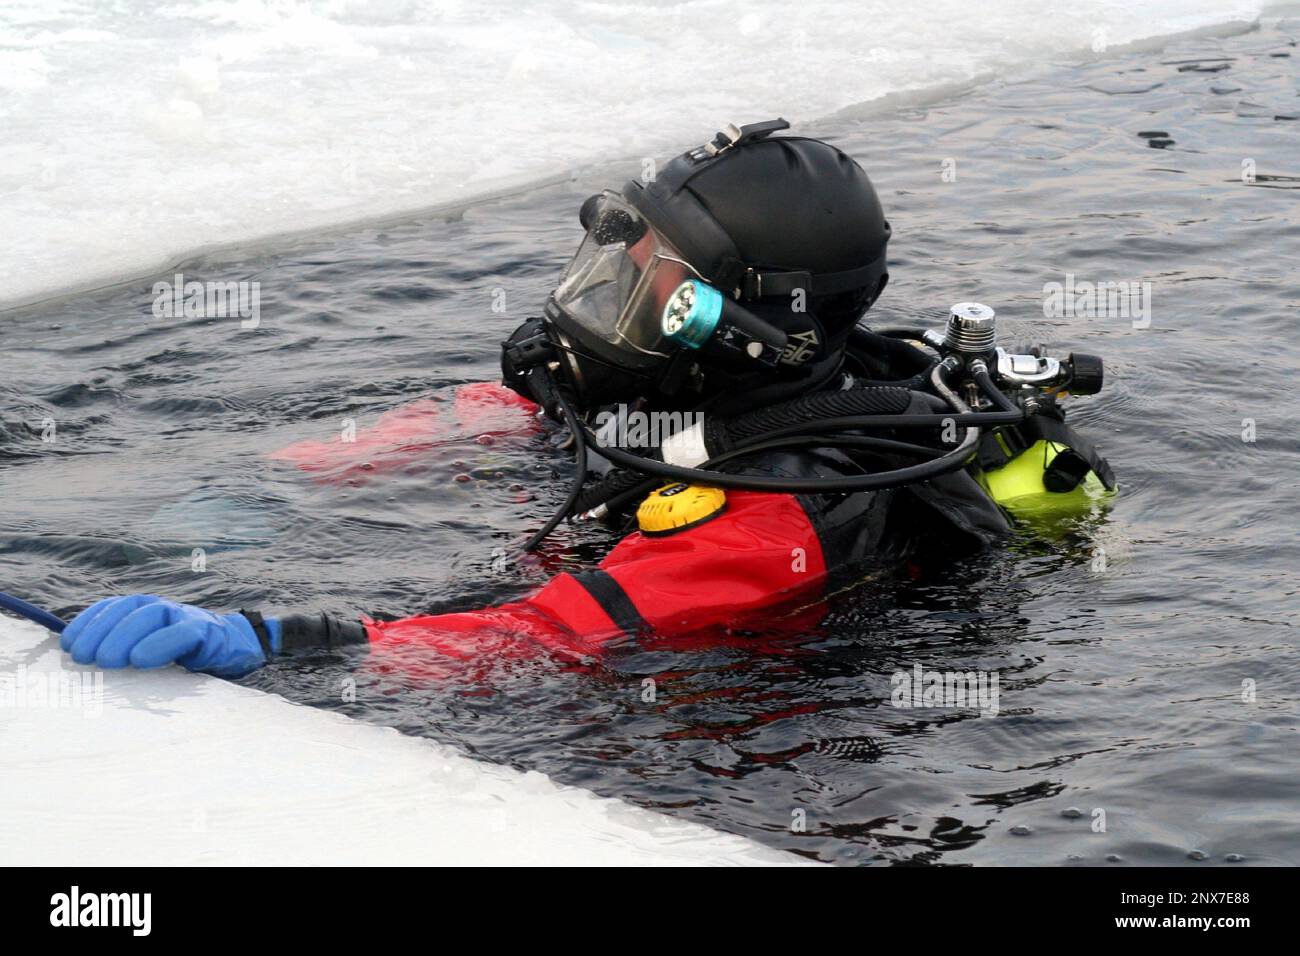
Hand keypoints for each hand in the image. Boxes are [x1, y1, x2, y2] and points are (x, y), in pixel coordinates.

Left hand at [60, 595, 278, 676]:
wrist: (236, 650)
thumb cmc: (184, 656)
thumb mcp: (150, 651)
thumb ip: (123, 651)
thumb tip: (81, 662)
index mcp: (146, 610)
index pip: (112, 606)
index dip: (87, 621)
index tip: (68, 644)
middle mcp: (163, 608)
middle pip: (127, 608)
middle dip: (101, 631)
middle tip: (84, 658)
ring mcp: (185, 616)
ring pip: (150, 615)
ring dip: (124, 636)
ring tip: (107, 661)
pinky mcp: (206, 631)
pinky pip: (181, 632)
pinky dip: (159, 643)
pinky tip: (141, 660)